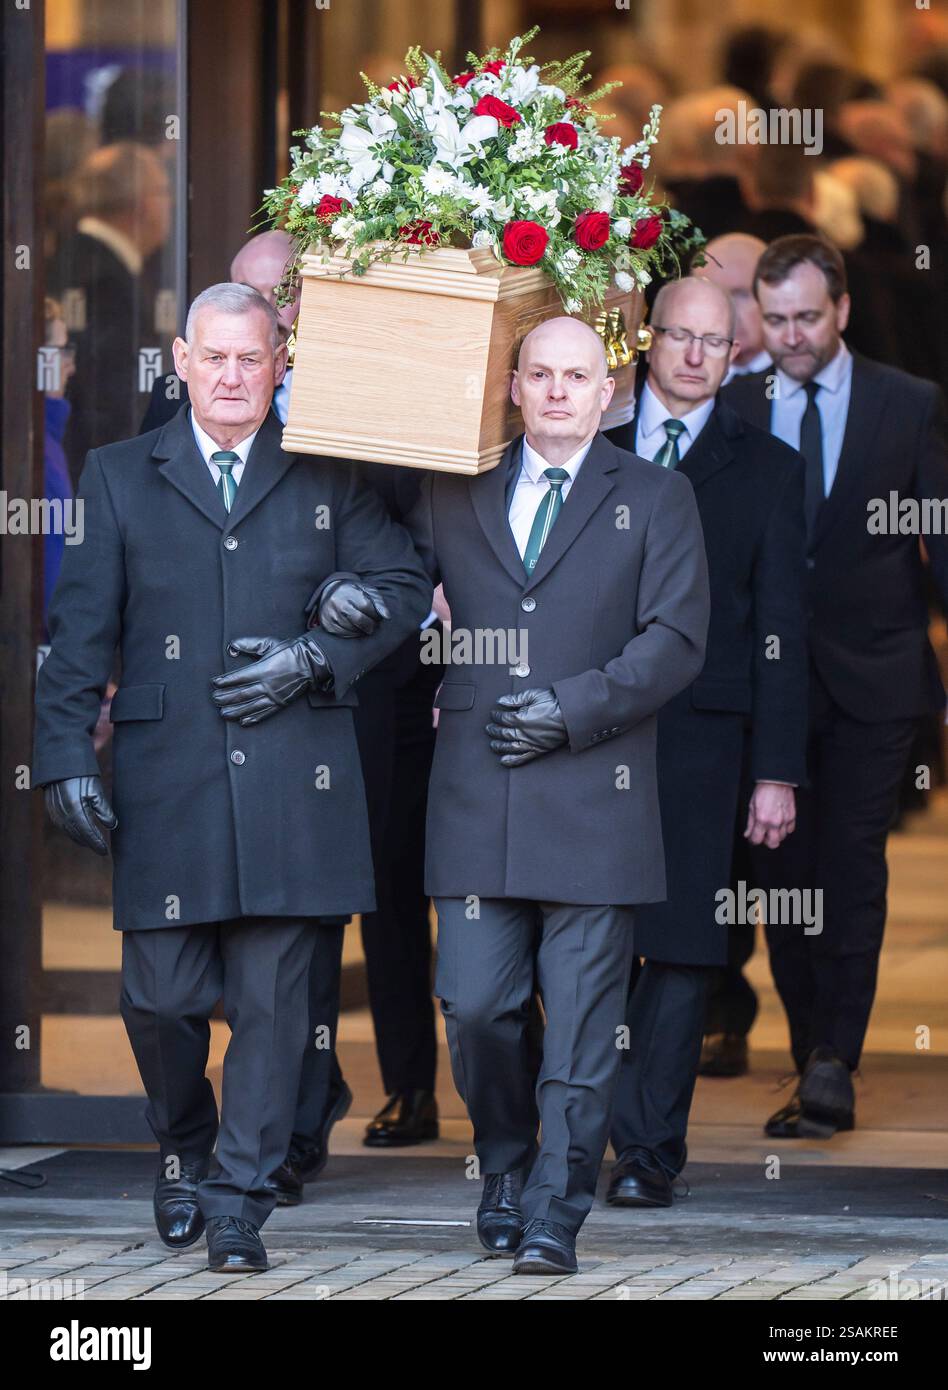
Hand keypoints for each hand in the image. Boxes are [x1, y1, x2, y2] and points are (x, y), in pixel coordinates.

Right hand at [44, 775, 116, 855]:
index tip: (105, 851)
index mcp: (76, 810)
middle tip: (101, 848)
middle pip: (79, 836)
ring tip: (92, 842)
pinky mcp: (52, 810)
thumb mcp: (96, 791)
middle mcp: (64, 815)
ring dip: (81, 839)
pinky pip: (63, 827)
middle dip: (90, 843)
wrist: (61, 765)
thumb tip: (112, 826)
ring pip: (70, 833)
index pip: (89, 833)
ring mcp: (56, 813)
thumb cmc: (82, 776)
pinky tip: (79, 832)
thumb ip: (104, 810)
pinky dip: (72, 832)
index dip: (97, 844)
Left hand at [211, 634, 333, 724]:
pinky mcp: (281, 703)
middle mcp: (266, 685)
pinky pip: (265, 713)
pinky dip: (253, 718)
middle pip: (241, 694)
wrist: (311, 662)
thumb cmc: (290, 651)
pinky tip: (243, 721)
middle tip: (215, 699)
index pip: (238, 678)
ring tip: (223, 713)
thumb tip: (232, 646)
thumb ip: (249, 644)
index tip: (215, 683)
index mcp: (262, 669)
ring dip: (235, 711)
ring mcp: (274, 696)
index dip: (225, 681)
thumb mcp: (269, 643)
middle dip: (226, 698)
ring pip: (250, 706)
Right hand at [317, 579, 389, 636]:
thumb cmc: (354, 592)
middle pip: (360, 620)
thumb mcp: (367, 591)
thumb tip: (387, 617)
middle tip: (373, 624)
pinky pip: (344, 635)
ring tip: (364, 625)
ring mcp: (332, 615)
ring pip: (353, 630)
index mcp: (349, 593)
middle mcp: (338, 603)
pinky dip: (353, 634)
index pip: (367, 607)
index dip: (375, 614)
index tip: (377, 615)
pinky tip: (355, 628)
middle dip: (371, 625)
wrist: (331, 593)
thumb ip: (379, 602)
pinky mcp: (328, 625)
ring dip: (362, 631)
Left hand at [486, 688, 566, 766]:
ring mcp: (531, 743)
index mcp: (521, 718)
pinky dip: (511, 760)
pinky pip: (522, 758)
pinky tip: (504, 761)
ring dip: (499, 746)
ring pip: (509, 747)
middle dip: (494, 731)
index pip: (503, 718)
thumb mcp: (533, 695)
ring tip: (493, 744)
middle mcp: (523, 733)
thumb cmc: (555, 703)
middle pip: (503, 733)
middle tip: (489, 729)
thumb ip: (515, 699)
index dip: (496, 716)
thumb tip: (500, 701)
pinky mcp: (538, 750)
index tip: (493, 714)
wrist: (571, 714)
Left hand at [744, 781, 795, 848]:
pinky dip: (785, 829)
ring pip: (782, 837)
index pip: (757, 839)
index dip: (753, 840)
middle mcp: (774, 822)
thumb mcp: (751, 806)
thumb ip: (750, 823)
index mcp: (762, 819)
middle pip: (773, 844)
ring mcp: (785, 820)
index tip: (753, 837)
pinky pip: (790, 829)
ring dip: (776, 835)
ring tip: (771, 828)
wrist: (776, 780)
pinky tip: (780, 823)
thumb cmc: (763, 790)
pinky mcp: (792, 816)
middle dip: (766, 842)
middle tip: (763, 835)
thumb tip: (748, 834)